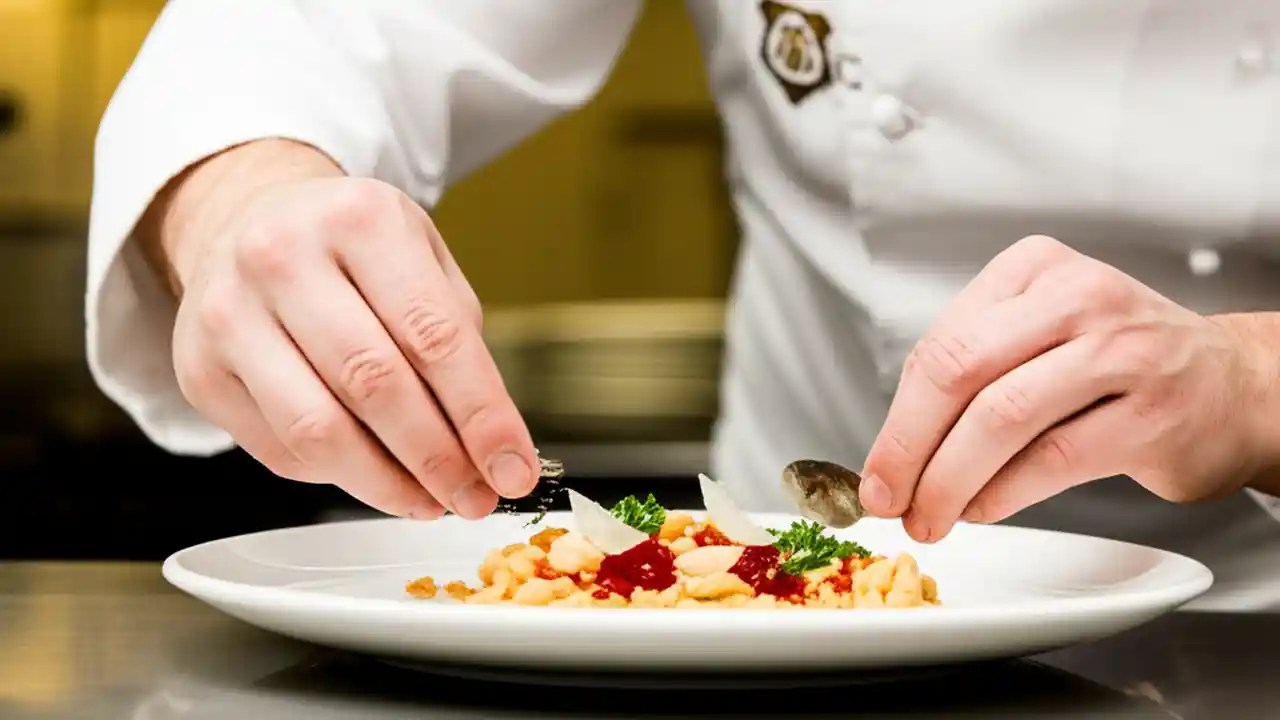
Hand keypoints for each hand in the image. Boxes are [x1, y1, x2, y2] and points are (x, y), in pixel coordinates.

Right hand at [141, 140, 537, 519]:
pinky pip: (280, 449)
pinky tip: (372, 473)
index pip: (433, 336)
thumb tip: (493, 444)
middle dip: (438, 459)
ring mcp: (229, 314)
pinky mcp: (198, 369)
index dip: (481, 415)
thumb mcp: (420, 258)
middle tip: (476, 497)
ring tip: (429, 500)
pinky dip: (338, 476)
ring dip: (386, 483)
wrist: (244, 218)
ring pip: (318, 431)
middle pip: (375, 386)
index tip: (512, 468)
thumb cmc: (351, 248)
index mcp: (358, 219)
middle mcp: (282, 257)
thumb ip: (457, 341)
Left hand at [859, 235, 1272, 541]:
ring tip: (929, 517)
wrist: (1233, 385)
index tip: (873, 471)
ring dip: (949, 481)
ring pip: (1002, 417)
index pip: (941, 345)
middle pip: (961, 372)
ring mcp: (1121, 351)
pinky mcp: (1152, 412)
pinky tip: (980, 510)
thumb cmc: (1117, 363)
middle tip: (887, 500)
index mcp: (1034, 270)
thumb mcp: (1040, 336)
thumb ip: (971, 374)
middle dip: (909, 448)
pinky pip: (1054, 458)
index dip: (897, 419)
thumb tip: (892, 451)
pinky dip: (1003, 493)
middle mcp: (1077, 298)